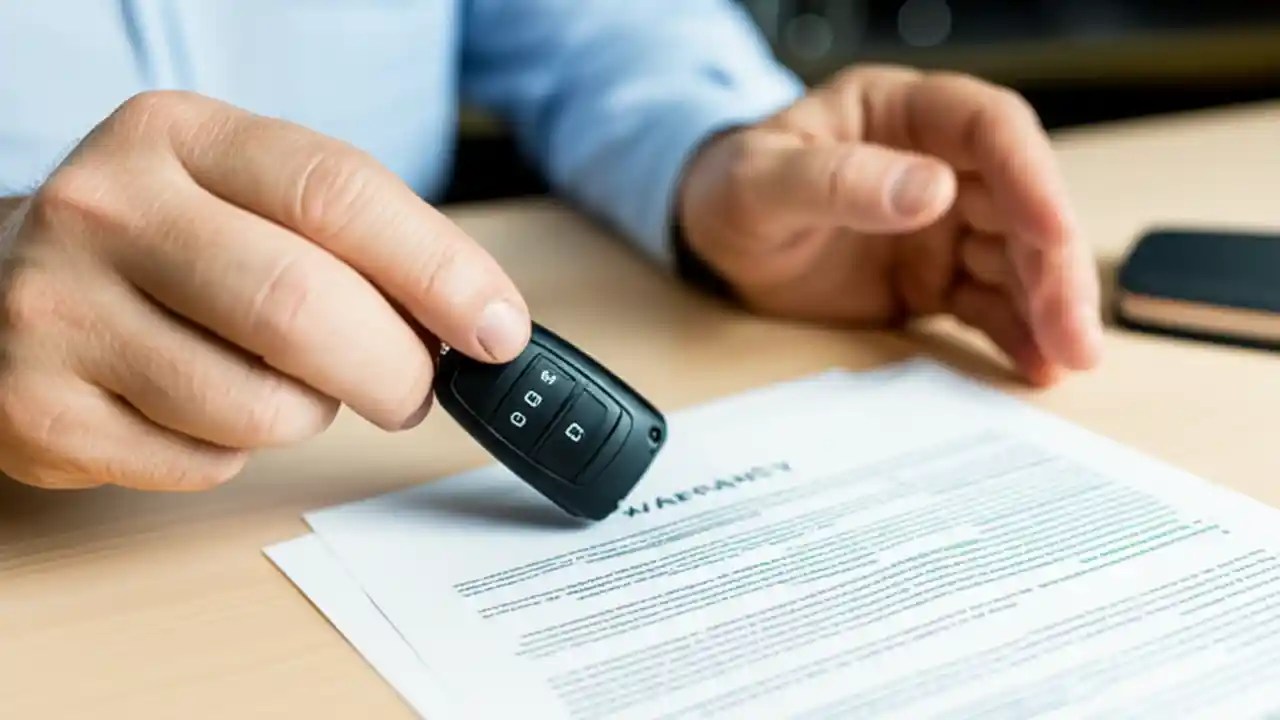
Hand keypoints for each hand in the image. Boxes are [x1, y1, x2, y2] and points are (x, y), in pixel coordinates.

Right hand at [0, 92, 528, 490]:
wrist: (3, 281)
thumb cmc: (164, 244)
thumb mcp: (247, 196)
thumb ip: (357, 240)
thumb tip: (481, 322)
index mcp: (179, 136)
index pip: (336, 193)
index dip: (439, 270)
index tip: (498, 330)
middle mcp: (108, 210)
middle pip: (300, 306)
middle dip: (393, 367)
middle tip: (412, 387)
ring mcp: (60, 311)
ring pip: (260, 405)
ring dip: (312, 412)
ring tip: (286, 382)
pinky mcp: (43, 410)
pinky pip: (204, 461)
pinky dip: (240, 449)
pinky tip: (207, 406)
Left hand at [677, 65, 1101, 384]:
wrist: (714, 241)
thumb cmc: (732, 190)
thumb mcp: (762, 182)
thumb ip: (837, 181)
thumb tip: (933, 191)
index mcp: (903, 112)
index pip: (990, 129)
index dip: (1032, 178)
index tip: (1054, 234)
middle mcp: (938, 162)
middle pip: (1022, 203)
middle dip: (1055, 266)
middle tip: (1075, 332)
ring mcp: (943, 223)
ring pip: (1017, 259)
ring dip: (1049, 306)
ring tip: (1067, 361)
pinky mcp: (936, 278)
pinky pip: (988, 303)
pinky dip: (1015, 334)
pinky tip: (1037, 367)